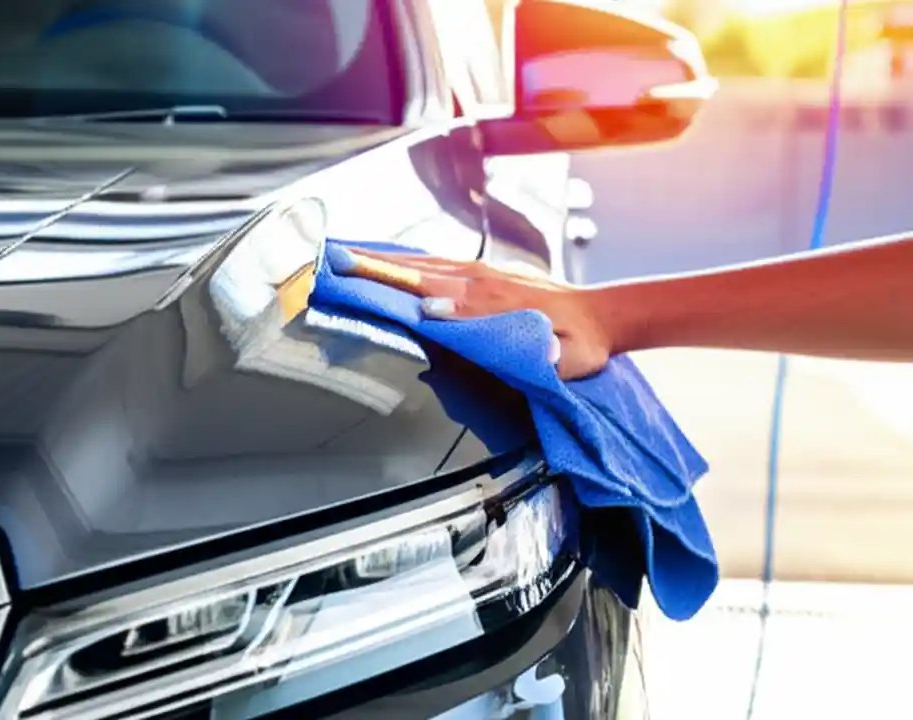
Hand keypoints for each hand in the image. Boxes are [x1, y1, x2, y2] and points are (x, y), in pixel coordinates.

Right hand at [336, 248, 611, 378]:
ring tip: (344, 254)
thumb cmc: (577, 343)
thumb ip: (503, 337)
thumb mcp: (554, 352)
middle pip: (414, 269)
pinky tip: (386, 261)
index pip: (425, 288)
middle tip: (330, 259)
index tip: (352, 271)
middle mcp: (480, 279)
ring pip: (421, 263)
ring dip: (382, 258)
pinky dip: (405, 260)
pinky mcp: (483, 274)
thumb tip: (442, 315)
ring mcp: (481, 273)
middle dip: (371, 264)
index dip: (386, 280)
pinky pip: (435, 264)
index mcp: (490, 300)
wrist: (603, 317)